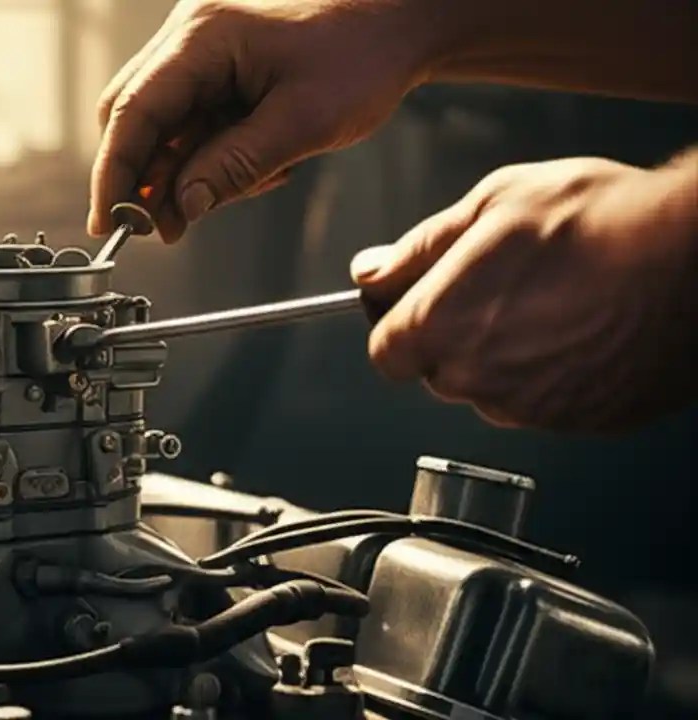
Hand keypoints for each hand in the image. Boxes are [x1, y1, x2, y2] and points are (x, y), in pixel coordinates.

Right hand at [89, 0, 443, 242]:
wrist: (406, 16)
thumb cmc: (366, 51)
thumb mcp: (304, 122)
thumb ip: (236, 166)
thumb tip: (184, 205)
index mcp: (204, 36)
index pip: (133, 112)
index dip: (114, 175)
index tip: (109, 223)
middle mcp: (193, 34)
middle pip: (135, 115)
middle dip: (142, 178)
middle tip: (158, 229)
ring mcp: (206, 46)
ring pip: (165, 122)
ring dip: (178, 172)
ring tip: (209, 206)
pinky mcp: (223, 62)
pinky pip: (195, 117)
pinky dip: (206, 155)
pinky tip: (243, 174)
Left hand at [351, 157, 697, 432]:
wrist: (697, 254)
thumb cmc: (598, 218)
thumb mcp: (491, 205)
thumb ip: (417, 250)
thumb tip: (369, 271)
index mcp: (441, 327)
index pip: (384, 352)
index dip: (398, 322)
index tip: (418, 299)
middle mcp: (478, 379)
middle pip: (437, 370)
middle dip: (453, 333)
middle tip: (502, 284)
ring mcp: (533, 407)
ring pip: (492, 389)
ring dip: (504, 355)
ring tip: (553, 300)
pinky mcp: (582, 420)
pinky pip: (546, 402)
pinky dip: (554, 372)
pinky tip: (583, 326)